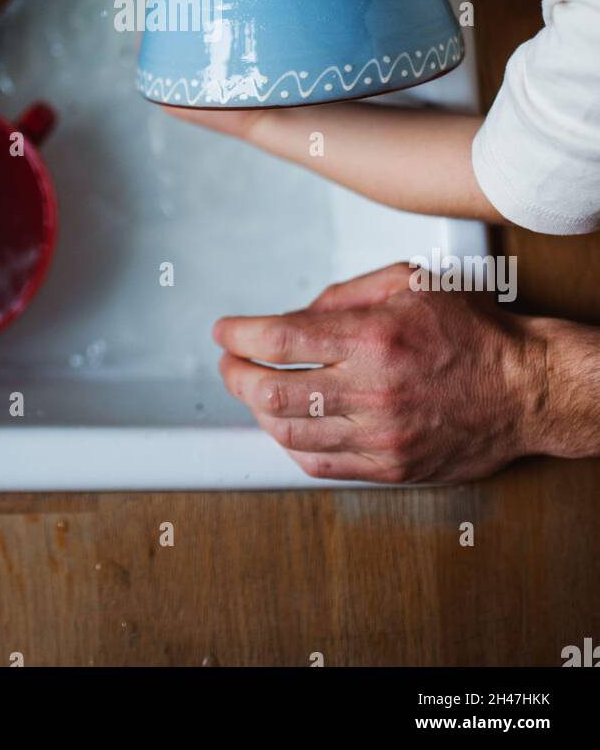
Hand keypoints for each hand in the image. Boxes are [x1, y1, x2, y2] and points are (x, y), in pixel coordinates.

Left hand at [214, 263, 551, 482]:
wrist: (524, 389)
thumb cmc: (473, 332)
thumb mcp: (410, 283)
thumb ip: (347, 294)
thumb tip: (296, 314)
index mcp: (374, 338)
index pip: (281, 339)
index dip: (240, 334)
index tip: (225, 331)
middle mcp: (372, 390)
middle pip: (272, 389)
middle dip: (236, 373)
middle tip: (229, 361)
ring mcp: (380, 435)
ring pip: (289, 432)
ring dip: (258, 409)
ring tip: (253, 390)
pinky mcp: (390, 467)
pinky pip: (320, 465)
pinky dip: (291, 445)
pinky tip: (285, 425)